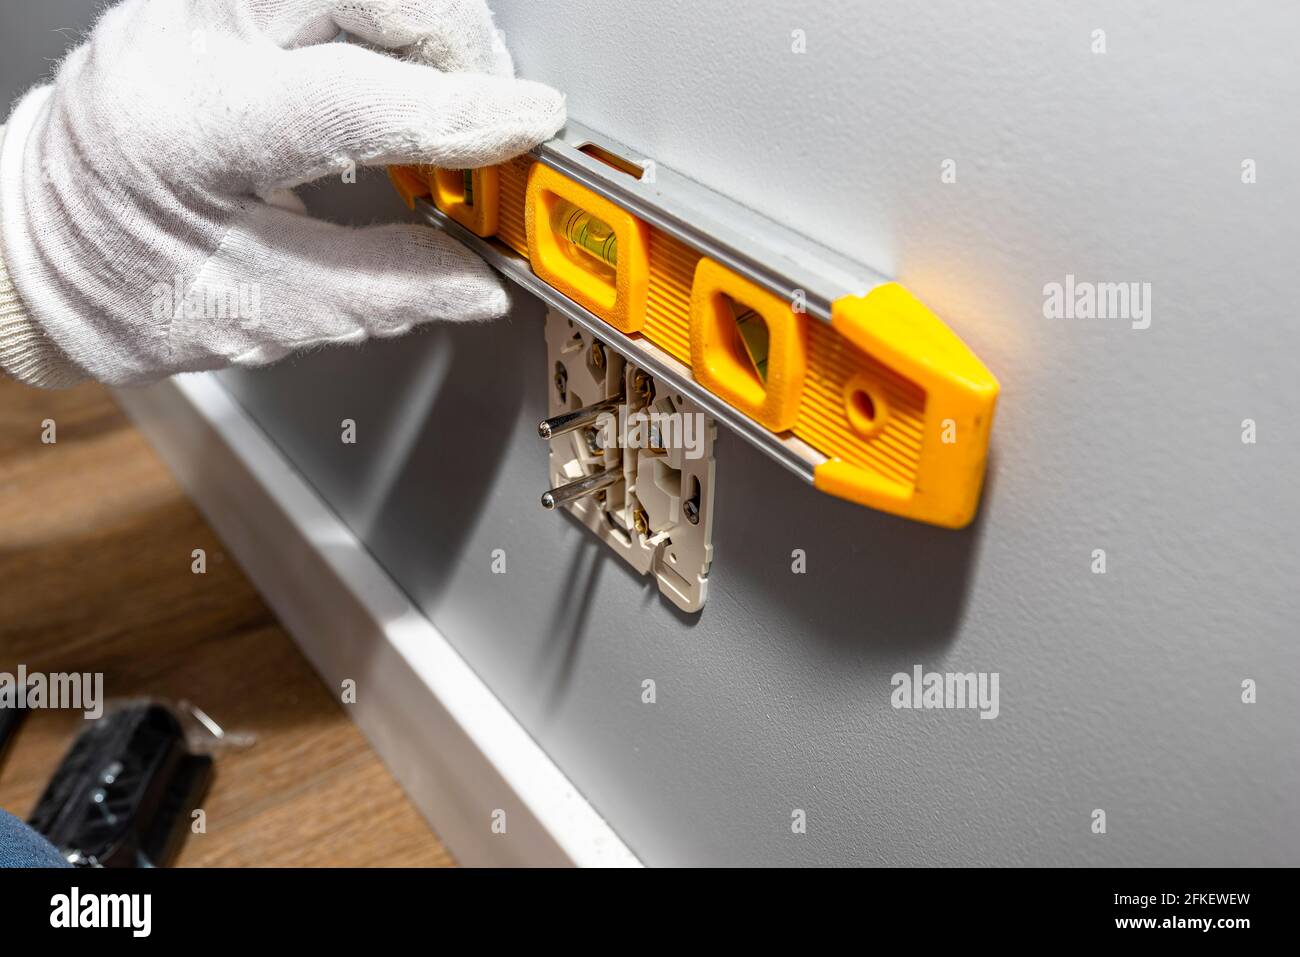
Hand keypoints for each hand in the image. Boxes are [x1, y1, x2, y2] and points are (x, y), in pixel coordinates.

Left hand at [0, 0, 564, 386]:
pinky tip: (401, 75)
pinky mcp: (206, 1)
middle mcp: (176, 38)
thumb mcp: (256, 312)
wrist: (29, 246)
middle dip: (448, 33)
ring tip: (451, 94)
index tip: (530, 124)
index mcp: (181, 127)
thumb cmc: (116, 286)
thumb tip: (474, 279)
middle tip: (493, 106)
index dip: (458, 109)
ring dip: (418, 19)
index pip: (350, 93)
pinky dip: (381, 22)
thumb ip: (381, 290)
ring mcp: (186, 4)